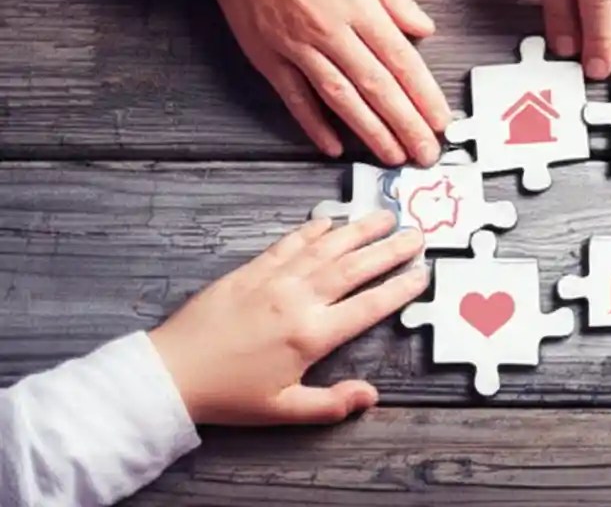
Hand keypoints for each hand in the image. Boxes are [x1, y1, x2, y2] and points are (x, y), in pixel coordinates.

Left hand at [148, 212, 425, 425]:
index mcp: (312, 335)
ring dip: (358, 230)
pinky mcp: (250, 271)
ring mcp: (274, 280)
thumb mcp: (284, 410)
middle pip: (355, 268)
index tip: (423, 274)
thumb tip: (372, 395)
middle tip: (418, 234)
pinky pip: (289, 244)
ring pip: (326, 248)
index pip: (369, 306)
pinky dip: (312, 230)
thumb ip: (331, 404)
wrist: (172, 372)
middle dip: (390, 250)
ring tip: (385, 216)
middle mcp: (298, 300)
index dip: (400, 289)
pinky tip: (330, 220)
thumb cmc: (229, 396)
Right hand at [216, 0, 449, 165]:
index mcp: (356, 4)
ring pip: (340, 98)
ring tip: (393, 155)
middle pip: (375, 85)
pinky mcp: (268, 57)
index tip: (440, 120)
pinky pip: (294, 98)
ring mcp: (296, 47)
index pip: (399, 59)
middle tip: (425, 153)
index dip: (422, 94)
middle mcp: (328, 30)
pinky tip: (333, 147)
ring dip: (369, 131)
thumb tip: (424, 28)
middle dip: (404, 123)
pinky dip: (313, 125)